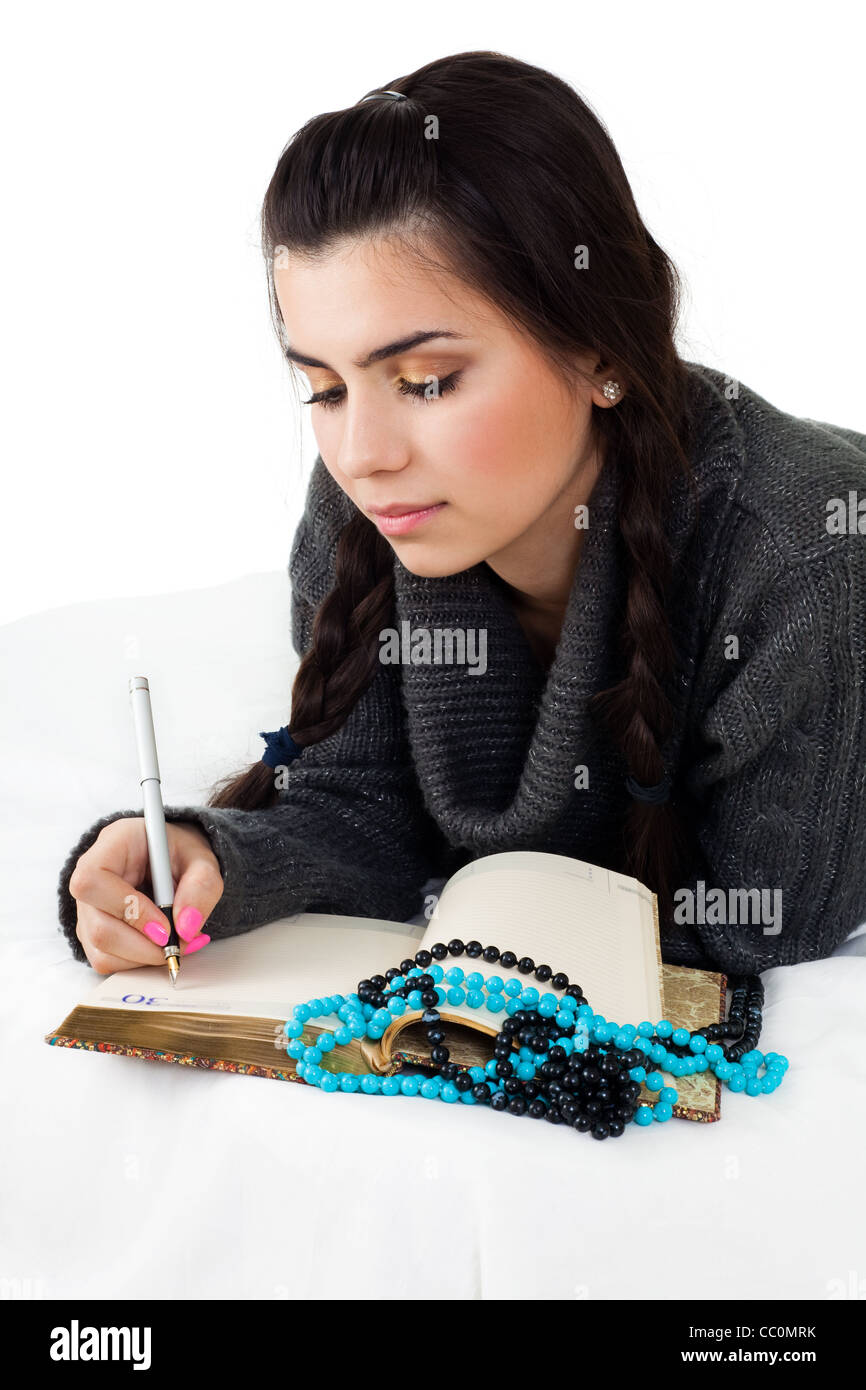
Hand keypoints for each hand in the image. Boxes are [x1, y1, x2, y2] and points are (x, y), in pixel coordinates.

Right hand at [68, 817, 223, 972]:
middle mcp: (89, 876)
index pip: (94, 880)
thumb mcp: (203, 860)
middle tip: (180, 943)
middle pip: (97, 926)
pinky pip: (107, 960)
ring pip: (101, 950)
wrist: (174, 860)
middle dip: (144, 945)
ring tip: (175, 941)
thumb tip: (186, 928)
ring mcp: (87, 907)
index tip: (166, 926)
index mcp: (112, 844)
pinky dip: (138, 961)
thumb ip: (201, 887)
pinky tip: (159, 943)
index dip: (128, 910)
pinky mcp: (92, 931)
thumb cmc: (181, 854)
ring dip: (144, 955)